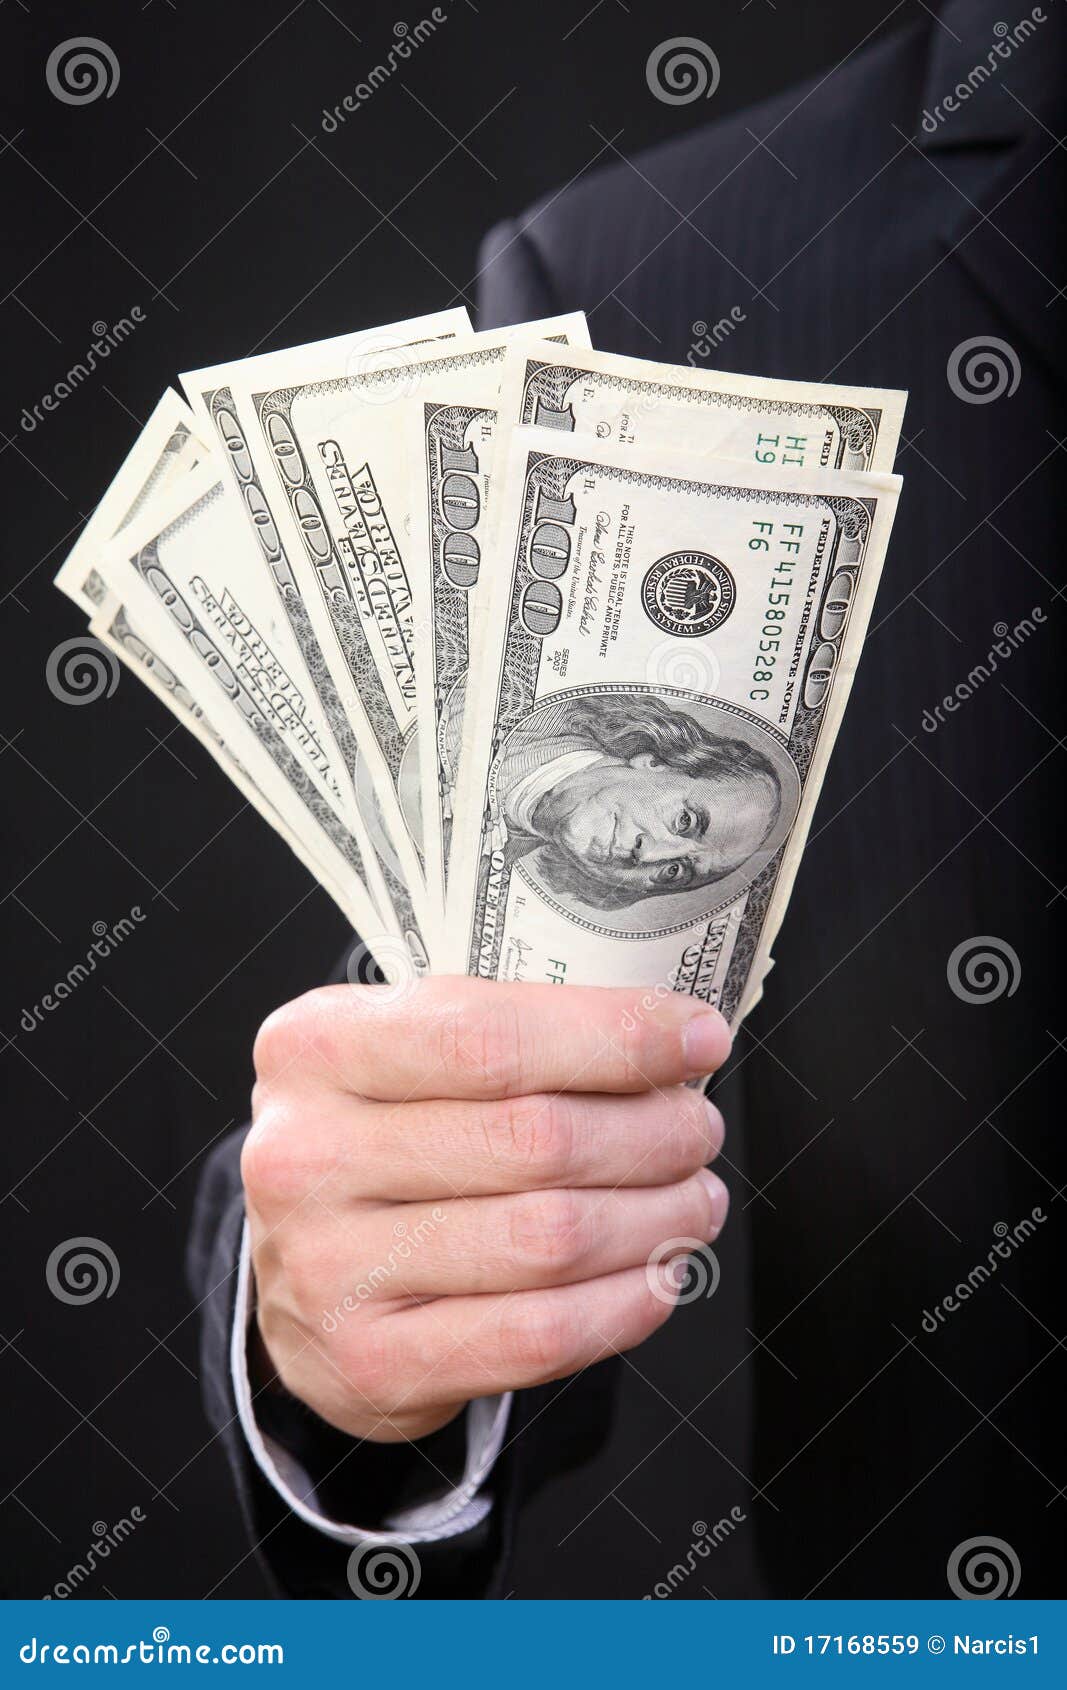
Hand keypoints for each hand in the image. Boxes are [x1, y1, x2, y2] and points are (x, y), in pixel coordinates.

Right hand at [243, 977, 730, 1443]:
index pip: (490, 1037)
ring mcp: (329, 1267)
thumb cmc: (384, 1135)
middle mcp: (305, 1155)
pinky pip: (538, 1334)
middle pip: (535, 1140)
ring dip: (655, 1217)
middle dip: (651, 1133)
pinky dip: (625, 1304)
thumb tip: (675, 1038)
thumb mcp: (408, 1050)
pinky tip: (657, 1274)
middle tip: (697, 1131)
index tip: (697, 1039)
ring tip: (691, 1200)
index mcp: (317, 1047)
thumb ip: (517, 1032)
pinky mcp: (370, 1363)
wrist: (303, 1269)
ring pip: (550, 1239)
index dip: (616, 1038)